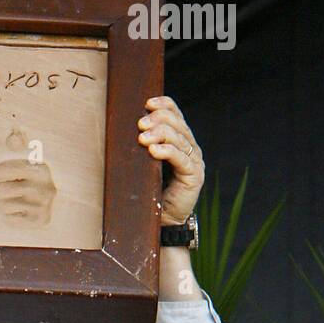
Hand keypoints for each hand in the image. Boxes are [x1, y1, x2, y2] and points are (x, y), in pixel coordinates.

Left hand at [137, 96, 203, 225]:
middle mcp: (190, 148)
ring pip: (179, 138)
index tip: (147, 103)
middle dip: (158, 120)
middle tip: (140, 124)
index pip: (176, 115)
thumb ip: (145, 146)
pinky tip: (154, 150)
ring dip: (160, 134)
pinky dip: (167, 151)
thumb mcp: (147, 164)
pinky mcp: (194, 175)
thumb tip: (128, 129)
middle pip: (177, 124)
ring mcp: (194, 161)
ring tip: (142, 137)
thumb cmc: (152, 191)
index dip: (164, 105)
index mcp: (181, 141)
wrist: (165, 220)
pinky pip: (181, 158)